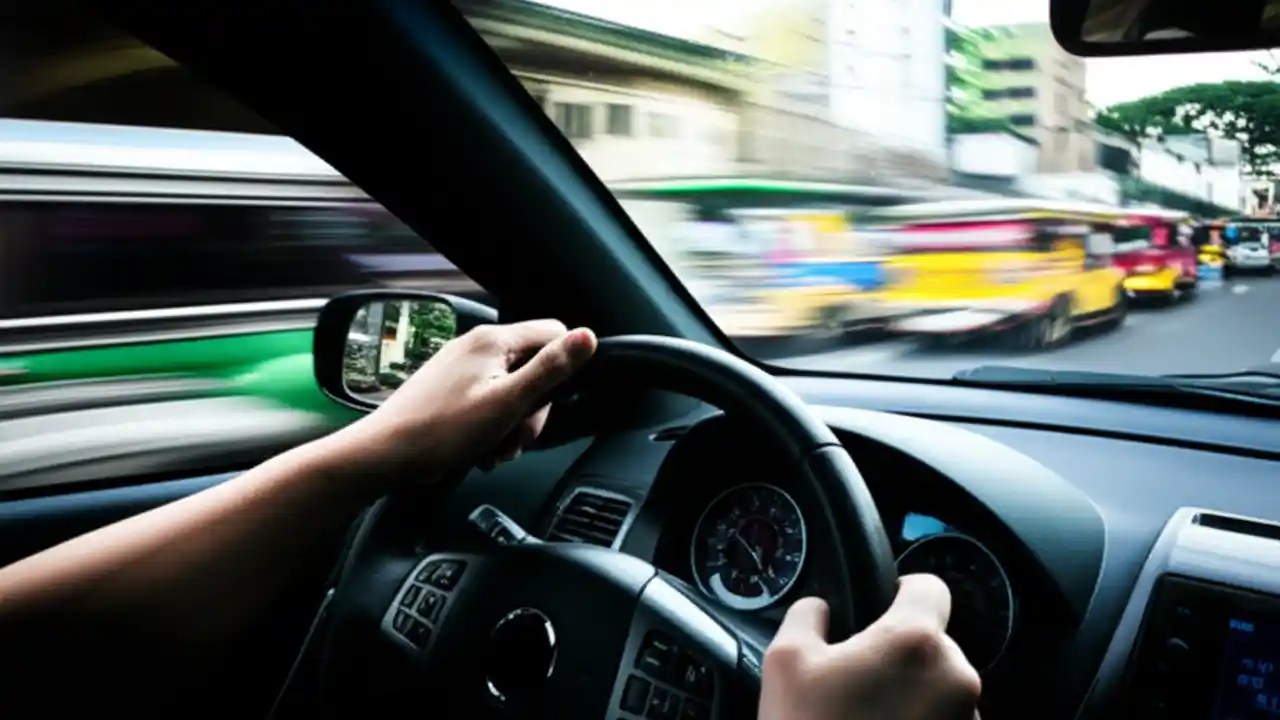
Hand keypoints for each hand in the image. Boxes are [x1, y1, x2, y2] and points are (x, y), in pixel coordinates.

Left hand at [340, 320, 596, 482]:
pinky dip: (492, 427)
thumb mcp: (507, 402)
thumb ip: (550, 369)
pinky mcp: (450, 388)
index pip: (554, 334)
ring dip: (512, 424)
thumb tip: (588, 337)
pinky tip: (480, 448)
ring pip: (512, 391)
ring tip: (493, 448)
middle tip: (515, 435)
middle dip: (533, 409)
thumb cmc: (442, 431)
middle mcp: (477, 345)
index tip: (544, 404)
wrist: (385, 454)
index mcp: (493, 340)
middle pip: (534, 369)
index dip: (561, 371)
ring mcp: (461, 366)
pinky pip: (489, 402)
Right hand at [759, 574, 980, 719]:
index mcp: (915, 643)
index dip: (901, 591)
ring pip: (940, 689)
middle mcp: (956, 681)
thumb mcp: (785, 663)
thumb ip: (806, 615)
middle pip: (932, 644)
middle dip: (897, 657)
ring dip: (911, 697)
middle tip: (855, 682)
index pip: (930, 587)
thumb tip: (819, 609)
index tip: (883, 605)